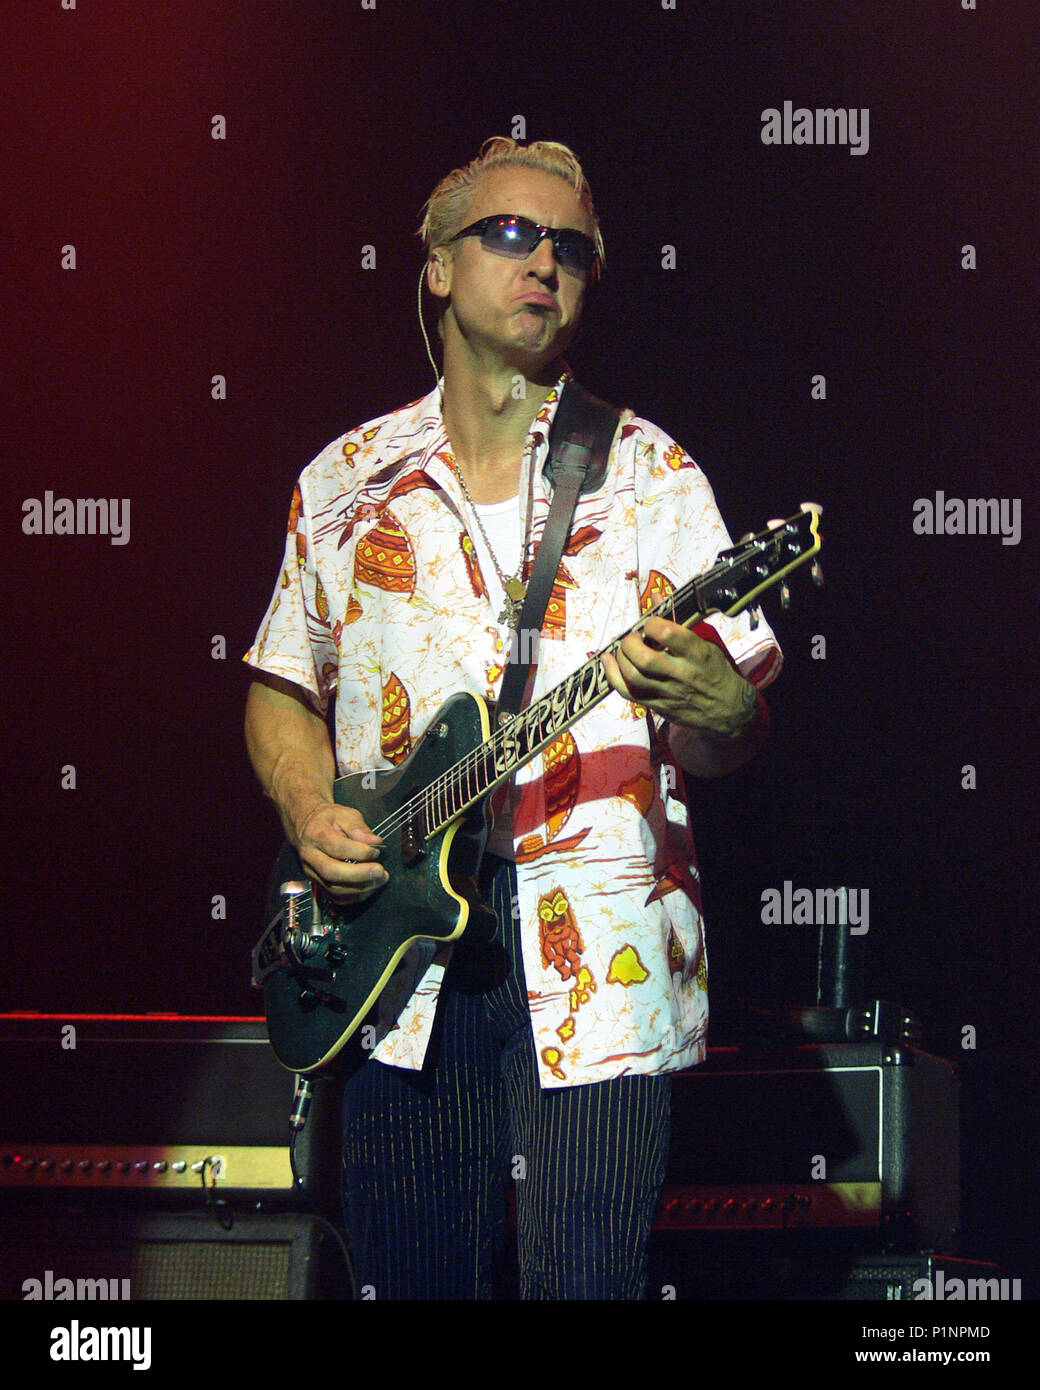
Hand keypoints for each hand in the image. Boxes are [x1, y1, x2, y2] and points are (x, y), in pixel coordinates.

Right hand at [292, 802, 388, 902]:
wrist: (305, 826)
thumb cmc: (328, 819)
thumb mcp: (345, 814)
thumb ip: (359, 828)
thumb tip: (375, 842)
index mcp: (317, 834)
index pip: (337, 847)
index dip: (360, 852)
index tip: (376, 851)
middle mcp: (311, 855)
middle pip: (332, 871)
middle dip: (359, 875)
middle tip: (380, 871)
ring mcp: (311, 872)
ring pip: (333, 888)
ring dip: (360, 888)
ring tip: (379, 879)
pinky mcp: (317, 883)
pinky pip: (334, 897)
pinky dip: (354, 896)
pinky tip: (368, 887)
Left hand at [600, 616, 756, 738]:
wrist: (728, 710)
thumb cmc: (714, 670)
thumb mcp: (706, 643)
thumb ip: (678, 622)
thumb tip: (654, 597)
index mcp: (697, 654)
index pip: (668, 634)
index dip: (651, 623)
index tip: (649, 623)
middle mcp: (681, 674)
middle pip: (645, 659)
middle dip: (630, 644)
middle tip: (633, 638)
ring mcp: (667, 692)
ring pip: (633, 677)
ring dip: (619, 659)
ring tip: (622, 650)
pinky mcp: (657, 706)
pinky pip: (628, 692)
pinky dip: (613, 675)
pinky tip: (608, 662)